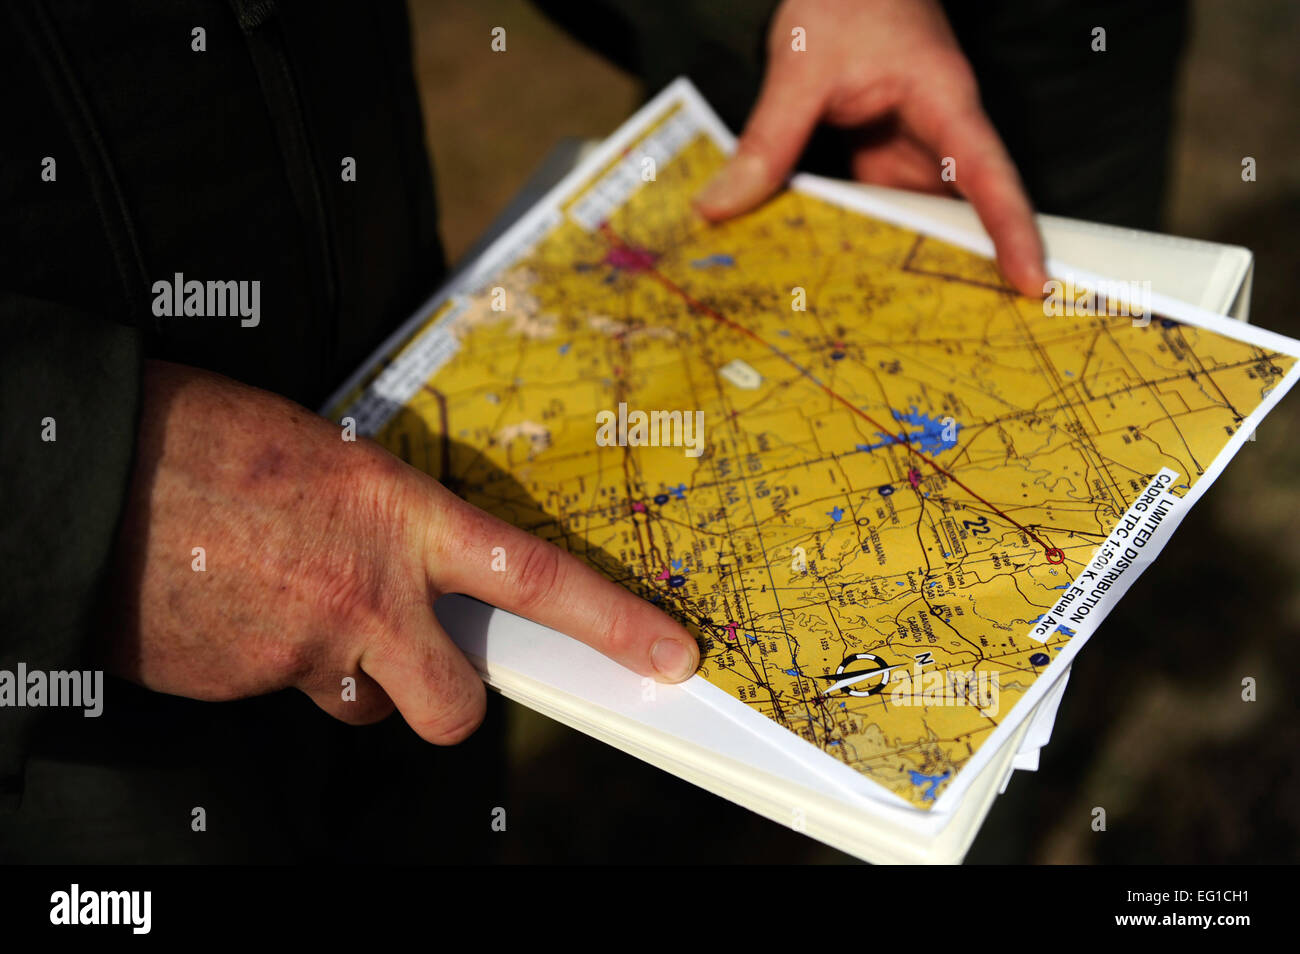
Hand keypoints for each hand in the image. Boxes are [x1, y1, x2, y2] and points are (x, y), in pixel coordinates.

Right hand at [102, 360, 698, 742]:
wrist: (92, 468)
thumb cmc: (206, 438)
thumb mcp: (327, 461)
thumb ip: (387, 527)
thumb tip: (406, 572)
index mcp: (401, 516)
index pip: (536, 578)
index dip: (613, 623)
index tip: (669, 656)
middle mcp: (368, 594)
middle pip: (454, 707)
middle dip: (445, 702)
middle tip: (416, 668)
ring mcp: (303, 649)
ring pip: (358, 703)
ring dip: (342, 674)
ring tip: (284, 607)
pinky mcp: (241, 686)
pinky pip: (279, 691)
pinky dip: (265, 663)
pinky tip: (228, 606)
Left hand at [694, 0, 1045, 294]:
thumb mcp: (800, 65)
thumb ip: (768, 139)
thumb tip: (720, 204)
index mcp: (944, 104)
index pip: (990, 176)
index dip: (1013, 232)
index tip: (1033, 283)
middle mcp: (934, 136)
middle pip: (954, 213)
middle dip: (954, 272)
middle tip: (956, 337)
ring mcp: (905, 149)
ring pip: (909, 216)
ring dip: (894, 263)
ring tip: (880, 328)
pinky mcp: (876, 155)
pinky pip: (871, 204)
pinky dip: (854, 238)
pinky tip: (825, 279)